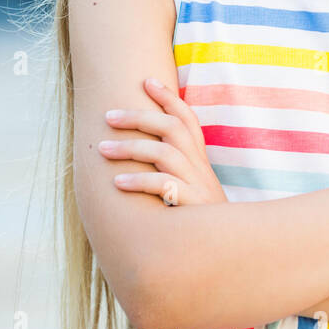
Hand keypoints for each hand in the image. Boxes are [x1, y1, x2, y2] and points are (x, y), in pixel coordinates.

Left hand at [101, 76, 227, 206]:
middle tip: (108, 115)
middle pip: (173, 128)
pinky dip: (140, 181)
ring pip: (165, 152)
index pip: (187, 118)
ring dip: (131, 147)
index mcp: (199, 159)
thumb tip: (137, 149)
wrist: (226, 248)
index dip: (168, 98)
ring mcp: (197, 184)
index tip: (147, 80)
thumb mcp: (189, 188)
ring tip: (102, 148)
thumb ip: (170, 169)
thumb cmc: (198, 219)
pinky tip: (117, 183)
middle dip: (139, 117)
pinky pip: (165, 187)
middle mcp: (200, 166)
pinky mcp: (193, 205)